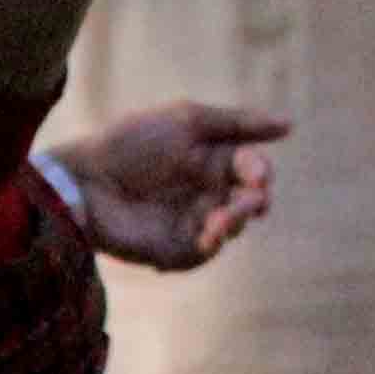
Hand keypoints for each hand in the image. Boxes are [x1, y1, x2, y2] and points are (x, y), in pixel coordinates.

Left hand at [49, 103, 286, 269]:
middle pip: (250, 201)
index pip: (252, 168)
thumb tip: (290, 126)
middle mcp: (206, 192)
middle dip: (255, 201)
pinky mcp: (172, 250)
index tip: (256, 174)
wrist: (84, 180)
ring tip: (221, 220)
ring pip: (232, 228)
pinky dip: (210, 244)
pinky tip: (206, 235)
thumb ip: (237, 123)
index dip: (260, 172)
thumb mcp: (186, 120)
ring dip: (234, 222)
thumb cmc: (130, 143)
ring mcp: (190, 222)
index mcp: (211, 160)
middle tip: (252, 201)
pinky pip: (203, 252)